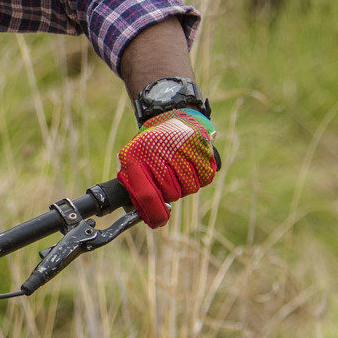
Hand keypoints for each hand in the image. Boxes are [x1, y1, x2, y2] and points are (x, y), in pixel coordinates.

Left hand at [117, 108, 218, 226]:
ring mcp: (182, 150)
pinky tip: (191, 166)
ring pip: (189, 188)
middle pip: (171, 194)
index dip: (154, 214)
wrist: (168, 115)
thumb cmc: (148, 147)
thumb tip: (147, 216)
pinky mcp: (201, 147)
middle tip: (167, 179)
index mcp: (136, 160)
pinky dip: (200, 177)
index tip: (159, 222)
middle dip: (169, 193)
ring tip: (178, 169)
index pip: (147, 196)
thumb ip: (135, 188)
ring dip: (185, 185)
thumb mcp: (132, 163)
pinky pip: (205, 178)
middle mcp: (158, 154)